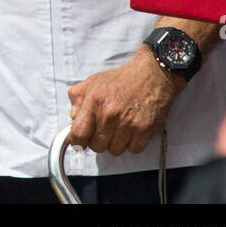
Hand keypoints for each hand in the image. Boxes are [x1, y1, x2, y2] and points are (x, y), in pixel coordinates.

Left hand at [67, 50, 181, 155]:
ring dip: (115, 143)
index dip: (77, 141)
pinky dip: (131, 144)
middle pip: (96, 146)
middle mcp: (110, 114)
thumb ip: (77, 98)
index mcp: (95, 102)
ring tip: (118, 129)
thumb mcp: (92, 82)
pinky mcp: (146, 130)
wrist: (152, 76)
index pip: (79, 132)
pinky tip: (131, 131)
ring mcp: (129, 123)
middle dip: (97, 141)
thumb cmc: (122, 80)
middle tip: (102, 131)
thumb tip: (73, 116)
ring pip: (114, 150)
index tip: (79, 143)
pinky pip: (133, 150)